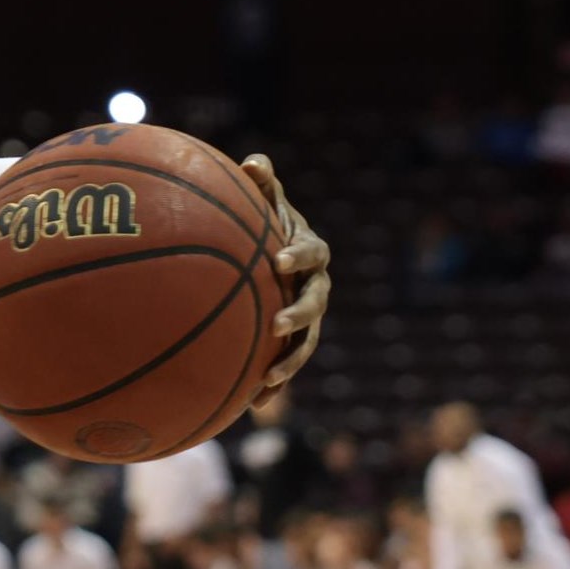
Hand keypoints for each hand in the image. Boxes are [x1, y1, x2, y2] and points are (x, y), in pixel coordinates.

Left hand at [240, 154, 330, 407]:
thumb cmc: (264, 225)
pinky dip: (273, 385)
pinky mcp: (293, 342)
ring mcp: (308, 317)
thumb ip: (262, 186)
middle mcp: (317, 287)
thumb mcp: (264, 205)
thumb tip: (254, 162)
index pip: (311, 252)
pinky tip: (252, 407)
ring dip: (290, 362)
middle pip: (315, 303)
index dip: (299, 255)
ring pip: (306, 343)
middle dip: (299, 315)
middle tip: (276, 324)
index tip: (279, 260)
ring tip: (267, 380)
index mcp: (310, 252)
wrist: (272, 258)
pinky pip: (286, 364)